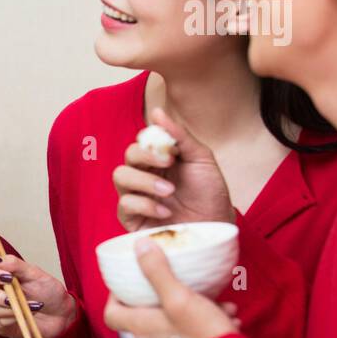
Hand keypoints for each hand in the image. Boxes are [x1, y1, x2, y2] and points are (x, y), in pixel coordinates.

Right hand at [0, 256, 76, 337]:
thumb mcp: (34, 273)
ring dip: (10, 307)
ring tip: (31, 305)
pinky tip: (27, 315)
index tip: (6, 277)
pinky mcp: (0, 326)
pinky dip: (14, 317)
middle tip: (9, 297)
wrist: (62, 314)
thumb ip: (14, 264)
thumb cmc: (48, 291)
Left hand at [103, 239, 237, 337]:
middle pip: (143, 315)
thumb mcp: (179, 297)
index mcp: (140, 327)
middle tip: (172, 283)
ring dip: (191, 307)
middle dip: (159, 297)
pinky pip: (194, 334)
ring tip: (211, 299)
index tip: (128, 282)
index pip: (111, 314)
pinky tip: (227, 315)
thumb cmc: (201, 336)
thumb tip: (139, 246)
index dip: (114, 297)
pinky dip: (207, 322)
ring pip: (174, 322)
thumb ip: (157, 271)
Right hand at [115, 107, 234, 230]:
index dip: (151, 142)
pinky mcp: (132, 218)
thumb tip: (156, 111)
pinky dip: (145, 204)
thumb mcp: (201, 160)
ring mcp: (137, 196)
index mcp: (158, 160)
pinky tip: (166, 211)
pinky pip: (124, 204)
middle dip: (146, 157)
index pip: (141, 141)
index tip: (172, 151)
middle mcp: (144, 176)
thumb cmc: (210, 194)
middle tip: (169, 165)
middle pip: (128, 156)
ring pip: (120, 176)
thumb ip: (179, 136)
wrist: (216, 226)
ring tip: (169, 191)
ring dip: (145, 181)